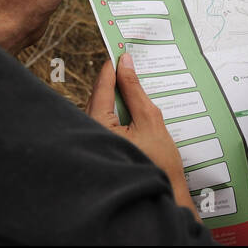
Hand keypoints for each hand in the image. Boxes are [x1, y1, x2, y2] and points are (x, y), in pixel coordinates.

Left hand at [88, 54, 195, 214]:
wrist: (160, 196)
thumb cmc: (157, 162)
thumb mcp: (150, 119)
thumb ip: (135, 89)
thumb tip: (126, 63)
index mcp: (97, 125)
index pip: (102, 86)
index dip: (112, 67)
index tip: (120, 50)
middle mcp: (87, 132)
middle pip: (98, 96)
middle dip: (114, 81)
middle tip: (128, 64)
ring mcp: (91, 141)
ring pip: (99, 109)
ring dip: (116, 97)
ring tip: (133, 86)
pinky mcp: (97, 147)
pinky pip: (102, 121)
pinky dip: (115, 112)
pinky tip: (129, 109)